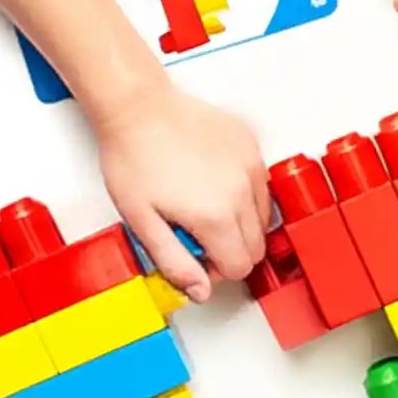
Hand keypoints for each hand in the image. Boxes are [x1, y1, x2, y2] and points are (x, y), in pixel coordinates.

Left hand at [96, 83, 270, 301]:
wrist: (138, 106)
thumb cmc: (133, 157)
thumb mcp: (142, 223)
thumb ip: (175, 263)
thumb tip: (201, 291)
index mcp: (215, 216)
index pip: (239, 267)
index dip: (215, 270)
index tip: (195, 254)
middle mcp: (242, 192)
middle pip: (256, 247)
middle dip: (229, 249)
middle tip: (195, 232)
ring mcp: (251, 167)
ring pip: (263, 218)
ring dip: (239, 223)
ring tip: (202, 204)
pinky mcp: (251, 146)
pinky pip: (261, 185)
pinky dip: (244, 193)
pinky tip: (212, 180)